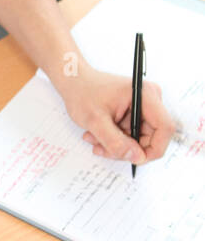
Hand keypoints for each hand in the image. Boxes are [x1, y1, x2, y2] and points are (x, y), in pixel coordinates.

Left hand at [61, 65, 176, 166]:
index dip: (154, 148)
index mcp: (146, 96)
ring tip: (94, 138)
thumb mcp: (95, 121)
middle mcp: (149, 100)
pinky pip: (131, 136)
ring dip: (116, 145)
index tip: (135, 159)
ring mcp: (143, 107)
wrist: (74, 81)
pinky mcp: (135, 113)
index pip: (165, 128)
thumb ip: (116, 142)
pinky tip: (97, 135)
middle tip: (102, 148)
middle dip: (127, 148)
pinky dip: (114, 140)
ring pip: (139, 140)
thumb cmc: (82, 92)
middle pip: (152, 137)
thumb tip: (137, 157)